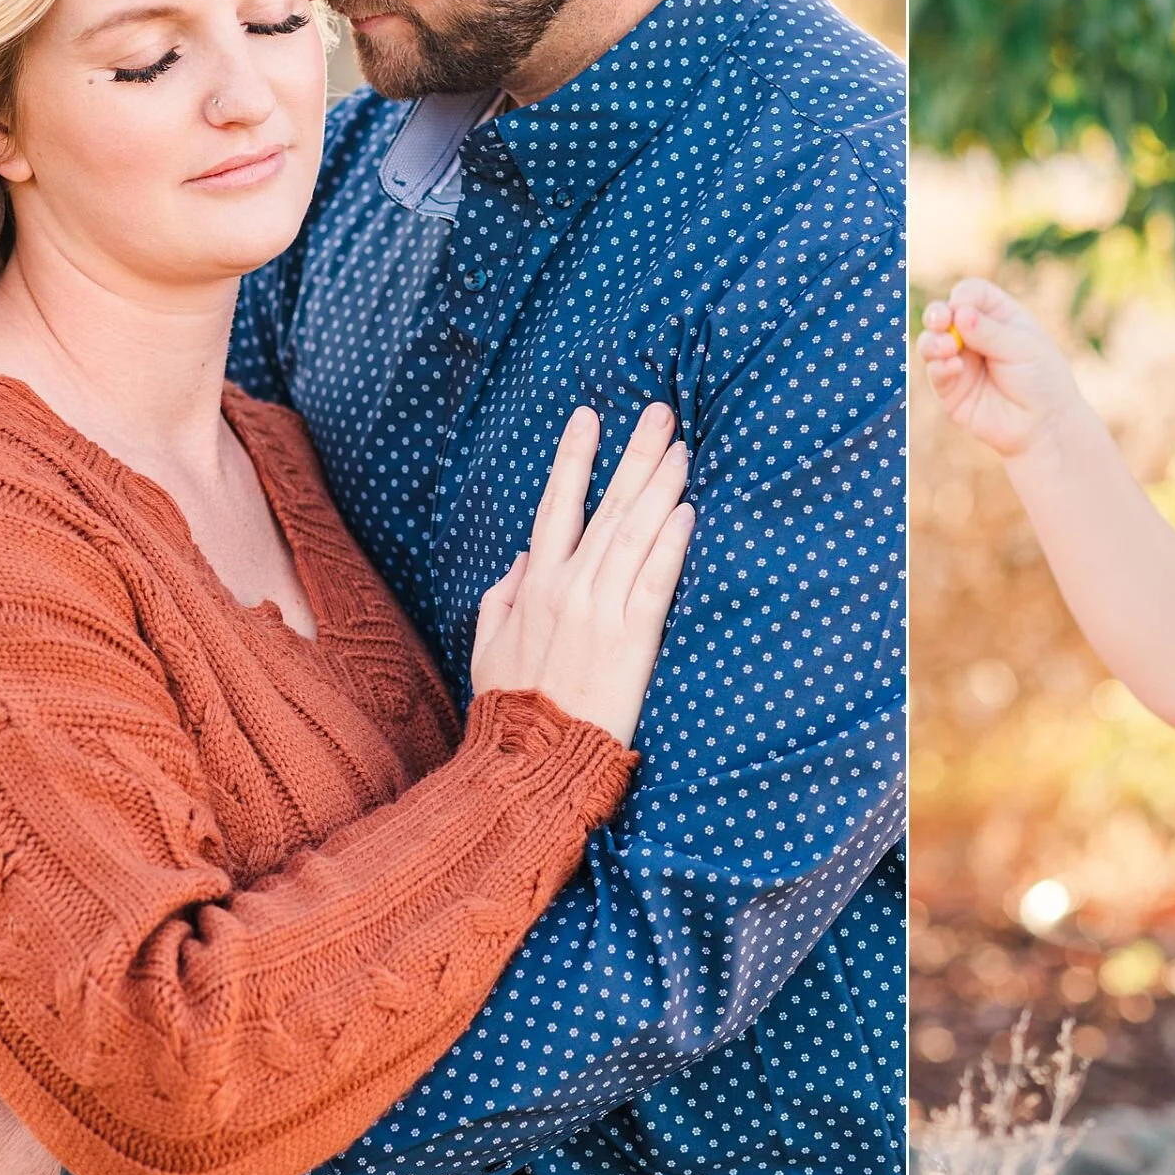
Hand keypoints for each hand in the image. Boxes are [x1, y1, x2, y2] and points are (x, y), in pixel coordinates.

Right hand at [471, 403, 695, 743]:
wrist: (531, 761)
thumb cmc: (512, 708)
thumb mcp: (487, 648)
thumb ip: (500, 598)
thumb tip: (522, 558)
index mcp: (534, 586)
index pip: (557, 505)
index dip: (574, 458)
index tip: (589, 417)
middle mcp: (567, 588)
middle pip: (607, 507)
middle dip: (635, 455)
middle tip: (661, 413)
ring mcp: (600, 612)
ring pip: (635, 534)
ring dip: (661, 486)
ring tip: (682, 449)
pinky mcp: (631, 640)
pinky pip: (655, 581)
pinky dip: (671, 544)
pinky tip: (687, 512)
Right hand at [917, 278, 1086, 460]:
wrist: (1043, 426)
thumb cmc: (1041, 381)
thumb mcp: (1023, 348)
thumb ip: (989, 332)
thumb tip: (959, 313)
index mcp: (998, 316)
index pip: (971, 293)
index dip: (963, 296)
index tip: (964, 306)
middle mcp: (974, 335)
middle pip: (943, 313)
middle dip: (936, 313)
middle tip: (941, 320)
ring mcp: (960, 361)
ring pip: (931, 342)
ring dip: (933, 341)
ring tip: (947, 347)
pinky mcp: (950, 389)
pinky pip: (934, 372)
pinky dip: (939, 367)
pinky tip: (954, 368)